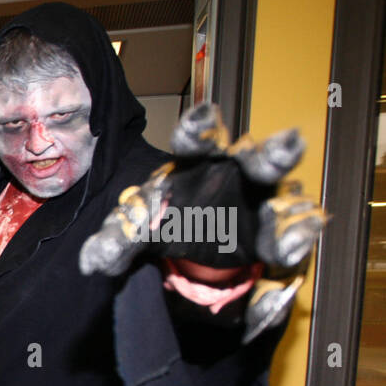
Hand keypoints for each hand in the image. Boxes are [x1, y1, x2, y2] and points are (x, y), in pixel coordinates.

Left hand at [79, 103, 324, 336]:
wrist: (189, 267)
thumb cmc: (165, 229)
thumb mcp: (133, 239)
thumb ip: (115, 245)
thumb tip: (91, 261)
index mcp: (200, 165)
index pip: (199, 142)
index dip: (200, 130)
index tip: (200, 119)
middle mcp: (241, 179)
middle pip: (261, 162)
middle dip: (275, 154)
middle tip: (286, 146)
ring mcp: (267, 209)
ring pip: (289, 205)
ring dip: (294, 220)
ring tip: (286, 241)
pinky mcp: (282, 241)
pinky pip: (291, 247)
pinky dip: (291, 256)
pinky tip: (283, 267)